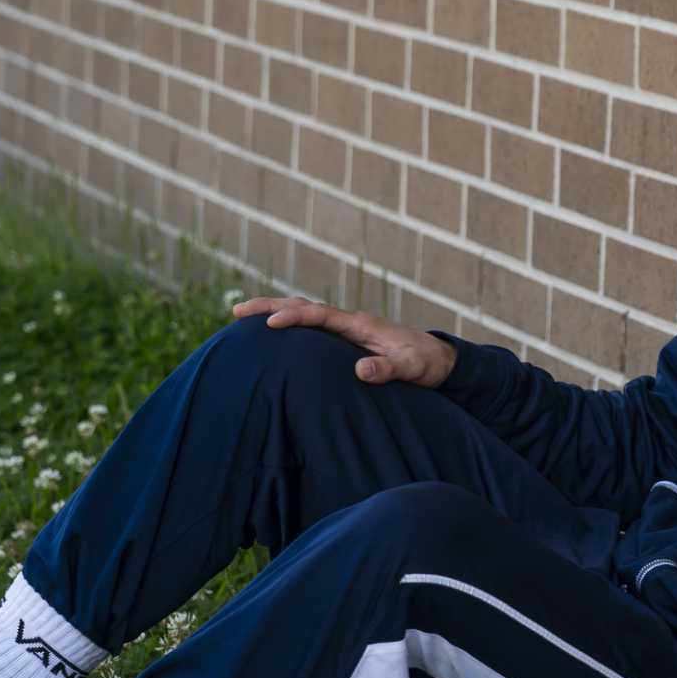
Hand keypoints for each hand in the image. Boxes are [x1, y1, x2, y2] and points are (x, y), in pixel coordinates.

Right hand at [230, 296, 458, 387]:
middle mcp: (349, 322)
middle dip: (270, 307)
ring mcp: (346, 330)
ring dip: (275, 312)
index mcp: (360, 325)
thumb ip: (387, 370)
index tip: (269, 324)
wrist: (439, 360)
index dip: (294, 317)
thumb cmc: (426, 364)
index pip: (319, 315)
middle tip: (237, 311)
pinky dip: (289, 325)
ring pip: (304, 314)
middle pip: (304, 307)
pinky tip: (272, 335)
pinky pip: (310, 329)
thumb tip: (360, 370)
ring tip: (243, 317)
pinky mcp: (346, 340)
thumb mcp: (411, 369)